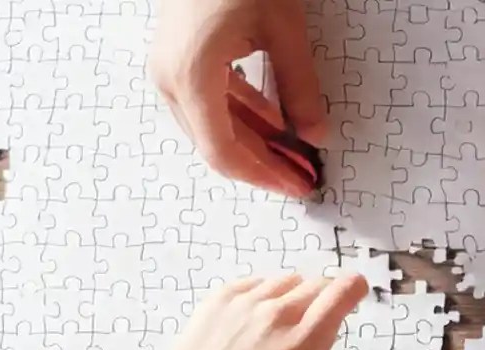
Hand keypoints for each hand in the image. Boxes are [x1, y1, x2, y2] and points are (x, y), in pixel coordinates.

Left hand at [138, 274, 366, 349]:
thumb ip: (317, 348)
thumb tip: (331, 318)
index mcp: (301, 343)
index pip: (341, 293)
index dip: (354, 288)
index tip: (356, 288)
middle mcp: (276, 315)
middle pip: (316, 284)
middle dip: (323, 297)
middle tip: (313, 319)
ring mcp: (246, 302)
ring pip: (287, 281)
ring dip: (291, 296)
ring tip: (276, 328)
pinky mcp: (221, 296)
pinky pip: (257, 283)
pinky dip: (262, 296)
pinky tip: (253, 322)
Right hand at [149, 0, 324, 197]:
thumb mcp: (284, 29)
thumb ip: (301, 87)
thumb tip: (316, 134)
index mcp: (191, 77)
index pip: (224, 153)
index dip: (264, 176)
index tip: (296, 185)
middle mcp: (169, 79)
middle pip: (216, 144)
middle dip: (261, 164)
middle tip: (301, 176)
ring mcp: (167, 68)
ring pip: (211, 126)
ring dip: (252, 142)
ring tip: (292, 153)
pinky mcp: (175, 58)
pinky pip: (207, 102)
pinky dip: (240, 116)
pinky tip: (272, 120)